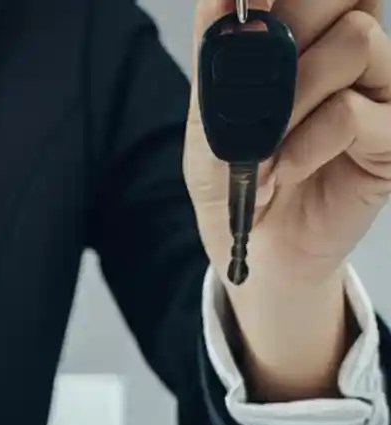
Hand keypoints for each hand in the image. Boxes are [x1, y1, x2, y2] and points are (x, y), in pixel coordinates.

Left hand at [184, 0, 390, 399]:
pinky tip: (282, 169)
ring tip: (263, 143)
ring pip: (355, 41)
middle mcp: (351, 48)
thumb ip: (216, 56)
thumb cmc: (233, 173)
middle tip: (256, 68)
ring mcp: (378, 88)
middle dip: (292, 25)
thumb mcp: (206, 115)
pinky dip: (304, 143)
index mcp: (306, 32)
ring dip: (292, 94)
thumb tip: (220, 0)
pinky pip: (352, 111)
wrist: (253, 245)